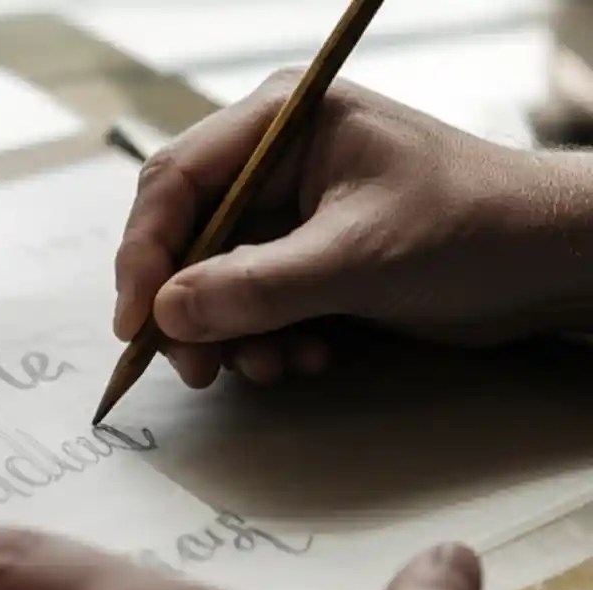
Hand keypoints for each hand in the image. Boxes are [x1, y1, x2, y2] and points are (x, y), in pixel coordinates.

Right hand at [115, 69, 592, 387]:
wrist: (555, 264)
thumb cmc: (475, 229)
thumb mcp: (360, 258)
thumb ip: (258, 286)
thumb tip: (166, 313)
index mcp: (281, 122)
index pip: (176, 180)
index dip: (145, 253)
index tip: (138, 322)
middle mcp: (274, 160)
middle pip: (186, 234)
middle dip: (189, 306)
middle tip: (198, 367)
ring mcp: (290, 210)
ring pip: (214, 277)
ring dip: (232, 333)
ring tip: (274, 367)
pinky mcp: (306, 254)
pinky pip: (252, 301)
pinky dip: (266, 338)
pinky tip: (308, 358)